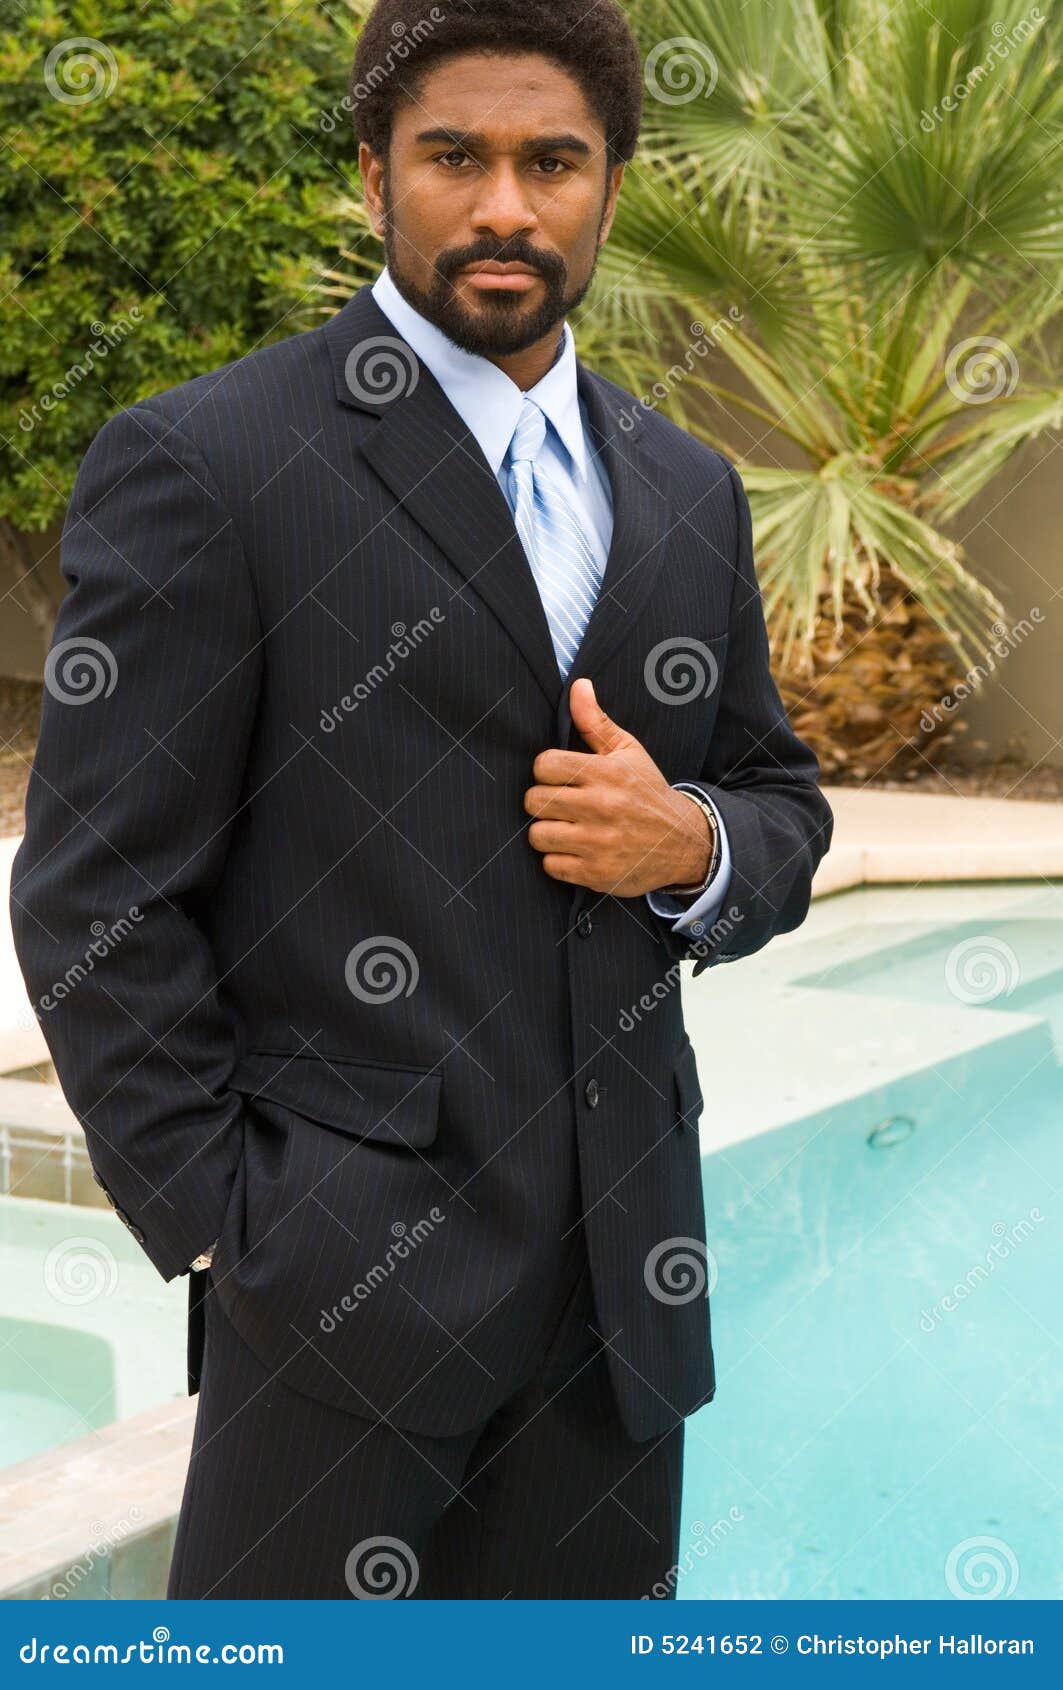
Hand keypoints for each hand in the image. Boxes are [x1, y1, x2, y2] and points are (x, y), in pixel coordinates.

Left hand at [523, 678, 713, 895]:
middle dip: (543, 801)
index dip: (547, 771)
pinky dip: (558, 860)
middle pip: (534, 800)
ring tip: (566, 828)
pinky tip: (576, 851)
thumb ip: (595, 722)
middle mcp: (601, 807)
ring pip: (538, 834)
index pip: (544, 765)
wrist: (683, 841)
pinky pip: (551, 865)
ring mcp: (598, 843)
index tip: (560, 777)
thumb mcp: (628, 752)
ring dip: (547, 833)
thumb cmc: (647, 792)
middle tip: (562, 805)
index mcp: (605, 773)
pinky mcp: (596, 874)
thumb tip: (578, 686)